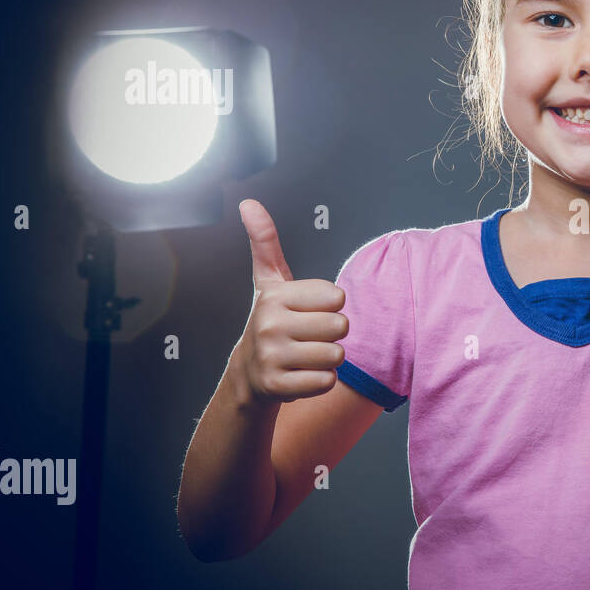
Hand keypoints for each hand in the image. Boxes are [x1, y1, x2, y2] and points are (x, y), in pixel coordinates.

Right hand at [233, 199, 348, 402]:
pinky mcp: (279, 387)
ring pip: (337, 355)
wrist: (249, 372)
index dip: (330, 305)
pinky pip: (327, 381)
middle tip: (309, 335)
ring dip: (329, 358)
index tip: (308, 310)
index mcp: (275, 296)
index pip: (337, 296)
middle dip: (333, 333)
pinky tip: (301, 374)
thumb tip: (248, 203)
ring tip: (305, 354)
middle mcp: (270, 325)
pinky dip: (322, 380)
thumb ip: (265, 242)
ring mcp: (272, 358)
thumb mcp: (269, 281)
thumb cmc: (272, 320)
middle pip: (341, 326)